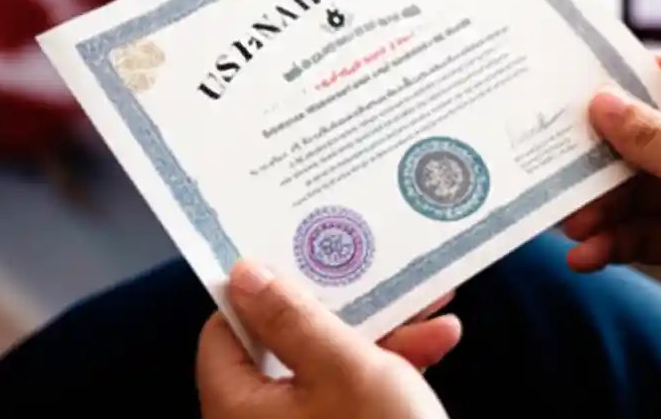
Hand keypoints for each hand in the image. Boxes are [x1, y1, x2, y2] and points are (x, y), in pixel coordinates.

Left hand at [197, 262, 454, 418]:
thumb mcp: (347, 367)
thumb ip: (295, 316)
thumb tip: (244, 274)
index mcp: (236, 409)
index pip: (225, 332)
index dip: (263, 291)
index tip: (303, 257)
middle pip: (284, 347)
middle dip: (347, 312)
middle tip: (382, 280)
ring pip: (326, 371)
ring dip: (382, 339)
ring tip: (433, 315)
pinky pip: (349, 400)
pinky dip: (388, 375)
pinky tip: (436, 347)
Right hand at [564, 52, 660, 370]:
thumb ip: (653, 139)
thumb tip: (603, 103)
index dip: (621, 77)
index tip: (571, 83)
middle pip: (637, 138)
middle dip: (597, 158)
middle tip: (555, 167)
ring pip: (629, 190)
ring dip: (598, 208)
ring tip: (573, 224)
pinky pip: (634, 233)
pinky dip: (609, 243)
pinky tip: (587, 256)